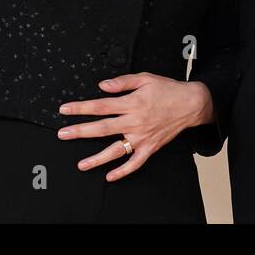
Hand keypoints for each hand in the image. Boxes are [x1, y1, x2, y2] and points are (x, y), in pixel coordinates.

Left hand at [56, 74, 212, 180]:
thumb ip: (122, 82)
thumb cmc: (168, 90)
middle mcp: (135, 121)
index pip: (100, 106)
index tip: (66, 110)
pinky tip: (110, 176)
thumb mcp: (145, 78)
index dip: (81, 108)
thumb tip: (102, 86)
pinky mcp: (150, 147)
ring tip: (81, 165)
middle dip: (80, 131)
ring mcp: (142, 137)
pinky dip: (123, 171)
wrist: (191, 104)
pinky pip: (135, 162)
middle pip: (102, 128)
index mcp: (132, 103)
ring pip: (116, 150)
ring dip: (97, 158)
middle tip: (63, 135)